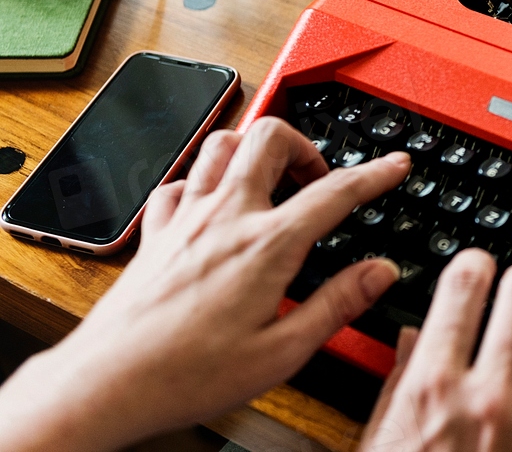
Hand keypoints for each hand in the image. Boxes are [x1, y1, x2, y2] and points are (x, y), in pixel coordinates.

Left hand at [0, 117, 409, 451]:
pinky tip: (214, 204)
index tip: (395, 165)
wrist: (107, 383)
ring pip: (222, 143)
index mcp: (266, 246)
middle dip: (305, 145)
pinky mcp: (156, 230)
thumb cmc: (189, 374)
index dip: (375, 173)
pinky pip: (182, 180)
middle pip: (270, 137)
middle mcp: (226, 218)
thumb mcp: (282, 353)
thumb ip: (337, 304)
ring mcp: (186, 218)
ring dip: (254, 149)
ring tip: (273, 178)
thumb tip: (379, 273)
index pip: (335, 191)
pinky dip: (205, 180)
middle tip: (319, 177)